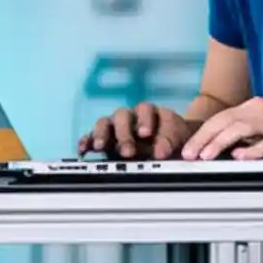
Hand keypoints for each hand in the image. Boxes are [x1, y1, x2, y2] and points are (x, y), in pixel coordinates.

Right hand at [79, 102, 197, 159]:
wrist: (170, 148)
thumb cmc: (174, 139)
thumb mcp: (179, 138)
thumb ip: (170, 142)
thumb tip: (159, 152)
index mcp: (150, 112)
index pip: (145, 110)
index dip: (144, 120)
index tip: (145, 134)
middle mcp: (130, 117)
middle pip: (122, 116)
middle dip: (123, 134)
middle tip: (127, 152)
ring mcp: (116, 128)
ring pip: (105, 124)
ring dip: (102, 135)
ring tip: (100, 147)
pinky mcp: (105, 140)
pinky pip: (92, 137)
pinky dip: (87, 142)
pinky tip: (83, 150)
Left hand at [181, 97, 262, 164]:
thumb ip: (248, 134)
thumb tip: (224, 148)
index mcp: (256, 107)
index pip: (222, 117)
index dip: (203, 133)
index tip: (188, 147)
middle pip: (225, 120)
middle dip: (204, 138)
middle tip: (189, 154)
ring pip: (240, 128)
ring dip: (220, 143)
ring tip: (206, 156)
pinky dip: (252, 150)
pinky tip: (240, 158)